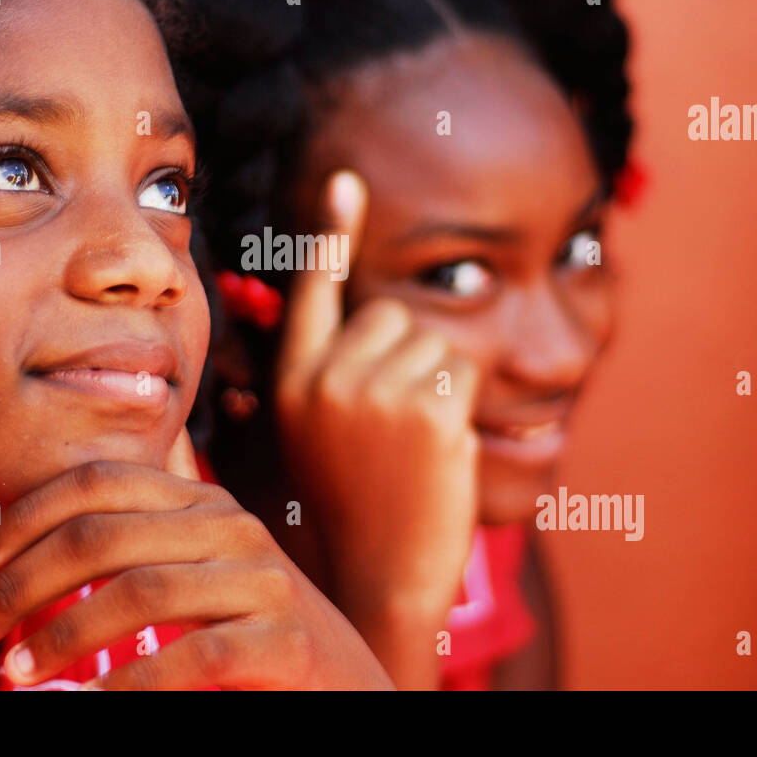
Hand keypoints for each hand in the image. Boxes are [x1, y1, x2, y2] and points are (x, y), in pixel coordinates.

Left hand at [0, 446, 393, 689]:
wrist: (344, 685)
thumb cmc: (247, 632)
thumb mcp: (192, 575)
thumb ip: (135, 550)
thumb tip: (23, 557)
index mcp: (201, 501)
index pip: (100, 480)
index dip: (28, 512)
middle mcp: (232, 528)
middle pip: (103, 535)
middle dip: (22, 582)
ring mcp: (263, 581)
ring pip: (140, 592)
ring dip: (61, 636)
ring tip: (14, 674)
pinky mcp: (286, 641)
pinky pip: (194, 656)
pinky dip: (129, 685)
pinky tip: (88, 702)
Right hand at [273, 171, 480, 685]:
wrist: (379, 577)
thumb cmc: (358, 507)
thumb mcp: (319, 436)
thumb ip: (335, 375)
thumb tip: (381, 320)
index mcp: (293, 382)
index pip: (313, 290)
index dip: (332, 232)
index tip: (346, 179)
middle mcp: (324, 376)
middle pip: (394, 315)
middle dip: (409, 357)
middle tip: (396, 426)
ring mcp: (373, 389)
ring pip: (435, 340)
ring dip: (439, 383)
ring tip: (413, 444)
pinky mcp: (427, 406)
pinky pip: (463, 369)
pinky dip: (464, 405)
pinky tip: (440, 450)